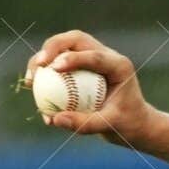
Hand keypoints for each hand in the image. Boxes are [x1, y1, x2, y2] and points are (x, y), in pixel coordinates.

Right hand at [24, 30, 154, 149]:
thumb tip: (54, 119)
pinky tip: (33, 86)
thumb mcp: (110, 127)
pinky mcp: (83, 65)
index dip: (72, 58)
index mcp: (119, 66)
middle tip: (39, 65)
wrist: (136, 125)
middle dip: (52, 48)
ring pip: (63, 46)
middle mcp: (106, 55)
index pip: (95, 56)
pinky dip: (46, 72)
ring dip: (44, 57)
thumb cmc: (128, 126)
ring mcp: (93, 57)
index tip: (53, 67)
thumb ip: (85, 124)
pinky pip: (60, 62)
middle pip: (74, 40)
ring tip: (31, 79)